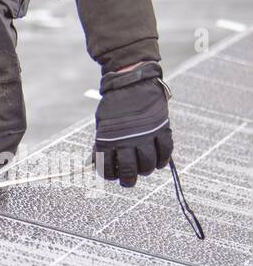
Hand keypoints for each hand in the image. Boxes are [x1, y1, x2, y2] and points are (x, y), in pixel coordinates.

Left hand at [93, 61, 172, 188]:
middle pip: (129, 170)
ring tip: (144, 171)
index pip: (107, 168)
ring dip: (146, 171)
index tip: (113, 177)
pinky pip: (165, 150)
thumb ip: (103, 144)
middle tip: (129, 182)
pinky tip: (159, 163)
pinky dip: (163, 159)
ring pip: (148, 163)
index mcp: (107, 140)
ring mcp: (145, 134)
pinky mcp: (160, 127)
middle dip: (128, 180)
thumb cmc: (113, 106)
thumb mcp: (102, 126)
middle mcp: (126, 140)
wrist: (130, 83)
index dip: (110, 176)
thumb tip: (99, 163)